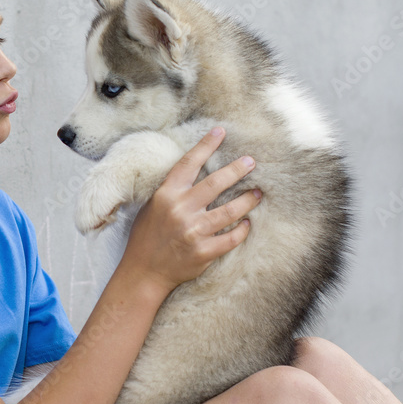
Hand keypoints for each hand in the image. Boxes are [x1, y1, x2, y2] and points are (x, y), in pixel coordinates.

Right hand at [118, 127, 260, 293]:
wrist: (144, 271)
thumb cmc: (147, 237)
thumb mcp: (152, 207)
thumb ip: (173, 191)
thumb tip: (195, 173)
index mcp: (167, 195)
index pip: (189, 163)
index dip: (205, 145)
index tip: (220, 131)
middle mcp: (181, 210)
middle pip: (216, 183)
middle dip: (237, 169)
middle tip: (251, 161)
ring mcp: (194, 232)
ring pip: (231, 211)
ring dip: (249, 200)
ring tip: (258, 193)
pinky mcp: (204, 252)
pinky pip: (232, 237)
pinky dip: (242, 229)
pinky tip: (247, 223)